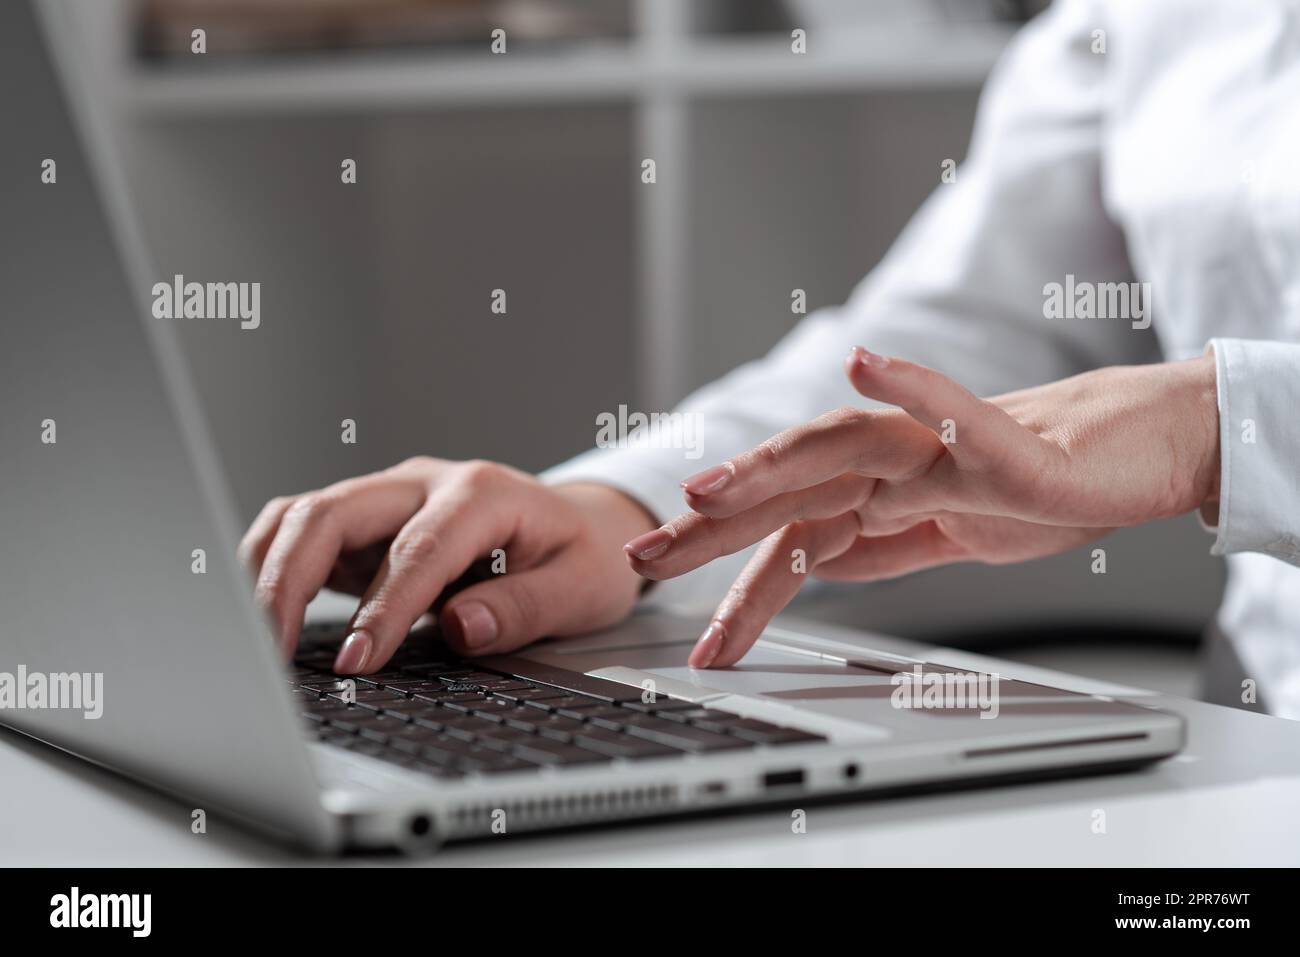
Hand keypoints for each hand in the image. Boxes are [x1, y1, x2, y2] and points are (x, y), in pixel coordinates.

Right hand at [239, 458, 656, 672]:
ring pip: (302, 515)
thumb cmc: (582, 555)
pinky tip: (263, 616)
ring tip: (250, 638)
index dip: (382, 608)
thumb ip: (525, 607)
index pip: (416, 549)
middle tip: (268, 652)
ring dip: (267, 571)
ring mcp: (389, 499)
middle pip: (332, 512)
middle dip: (289, 580)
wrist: (579, 527)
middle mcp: (424, 484)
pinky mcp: (366, 525)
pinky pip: (302, 535)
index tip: (357, 663)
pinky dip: (273, 569)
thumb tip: (462, 626)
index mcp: (481, 492)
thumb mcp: (581, 587)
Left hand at [624, 347, 1220, 667]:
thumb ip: (880, 546)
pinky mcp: (1008, 443)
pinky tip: (865, 366)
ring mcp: (945, 449)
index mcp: (880, 492)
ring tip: (711, 486)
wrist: (1139, 449)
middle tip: (644, 559)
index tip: (693, 638)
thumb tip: (817, 566)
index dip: (734, 583)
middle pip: (789, 490)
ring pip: (845, 449)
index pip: (789, 535)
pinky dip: (911, 387)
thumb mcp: (945, 536)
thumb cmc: (1044, 485)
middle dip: (712, 528)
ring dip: (773, 463)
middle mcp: (896, 463)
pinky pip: (955, 411)